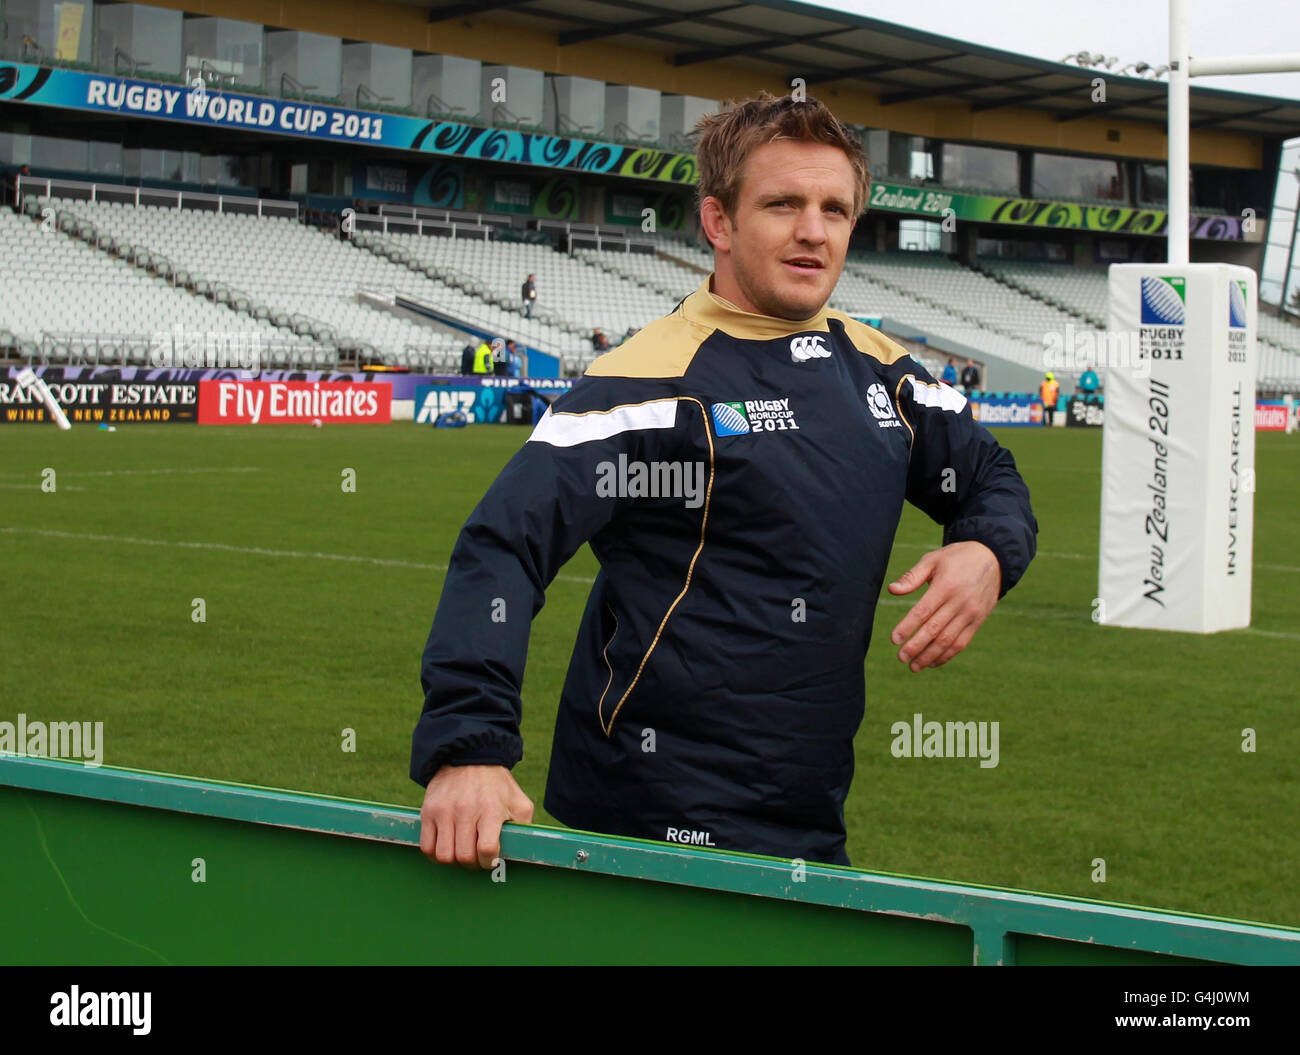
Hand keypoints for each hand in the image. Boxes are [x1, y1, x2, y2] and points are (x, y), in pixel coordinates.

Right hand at [419, 764, 534, 869]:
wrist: (468, 758)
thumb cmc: (497, 786)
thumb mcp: (518, 802)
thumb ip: (523, 827)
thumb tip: (522, 851)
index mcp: (491, 809)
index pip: (486, 849)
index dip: (489, 861)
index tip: (490, 860)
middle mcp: (465, 811)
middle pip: (464, 856)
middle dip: (473, 864)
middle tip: (476, 858)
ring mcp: (444, 812)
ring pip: (444, 855)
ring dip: (454, 861)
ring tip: (461, 852)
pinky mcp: (428, 812)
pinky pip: (426, 846)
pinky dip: (436, 854)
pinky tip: (447, 847)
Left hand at [887, 541, 1001, 671]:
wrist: (993, 558)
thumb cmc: (957, 558)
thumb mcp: (933, 559)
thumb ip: (912, 576)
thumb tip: (892, 590)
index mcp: (946, 586)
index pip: (923, 611)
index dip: (908, 627)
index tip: (894, 639)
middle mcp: (960, 602)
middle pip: (935, 629)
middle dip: (916, 646)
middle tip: (901, 657)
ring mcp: (971, 613)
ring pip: (948, 640)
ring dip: (930, 656)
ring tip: (914, 666)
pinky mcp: (978, 621)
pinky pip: (962, 642)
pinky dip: (947, 655)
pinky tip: (932, 662)